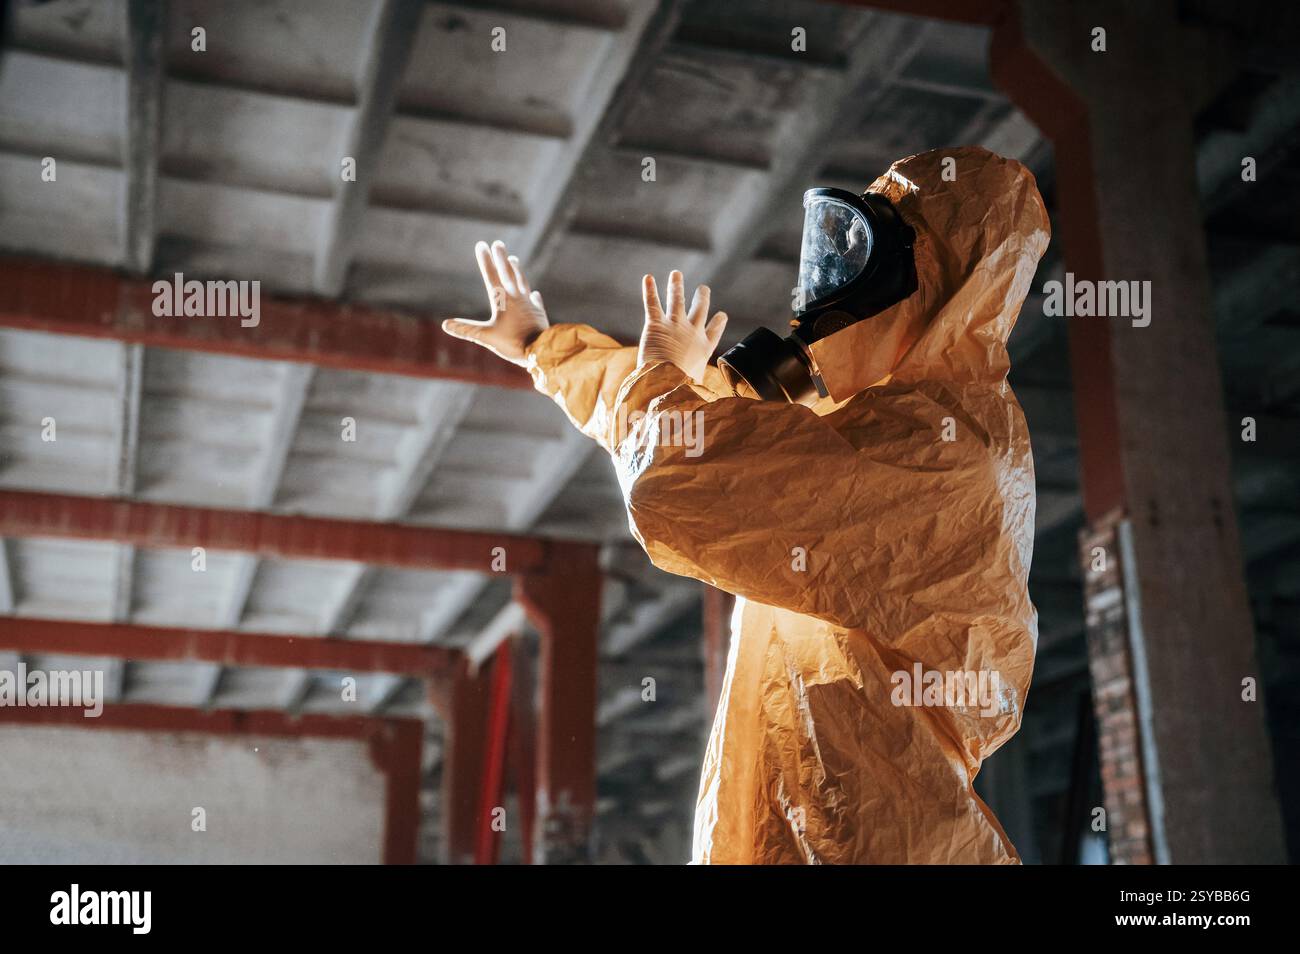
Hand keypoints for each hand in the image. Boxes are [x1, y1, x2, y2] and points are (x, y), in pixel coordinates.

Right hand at [442, 240, 548, 365]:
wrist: (541, 351)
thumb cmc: (513, 344)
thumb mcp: (486, 337)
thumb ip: (466, 329)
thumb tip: (445, 324)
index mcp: (502, 300)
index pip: (491, 276)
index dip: (485, 261)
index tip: (481, 245)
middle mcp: (517, 298)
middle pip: (508, 274)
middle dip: (501, 258)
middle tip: (498, 243)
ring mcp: (529, 305)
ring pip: (522, 282)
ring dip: (517, 271)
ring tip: (514, 260)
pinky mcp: (539, 314)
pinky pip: (535, 301)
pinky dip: (533, 295)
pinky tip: (534, 293)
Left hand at [640, 271, 727, 382]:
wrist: (668, 384)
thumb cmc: (682, 389)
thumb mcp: (696, 387)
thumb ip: (696, 387)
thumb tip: (699, 403)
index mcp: (703, 348)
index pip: (715, 331)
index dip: (719, 322)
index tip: (722, 315)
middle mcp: (692, 332)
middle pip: (700, 309)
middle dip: (702, 297)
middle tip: (703, 289)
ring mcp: (675, 325)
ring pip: (677, 299)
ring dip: (676, 285)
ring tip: (676, 274)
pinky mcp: (656, 325)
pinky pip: (652, 303)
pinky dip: (650, 289)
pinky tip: (648, 277)